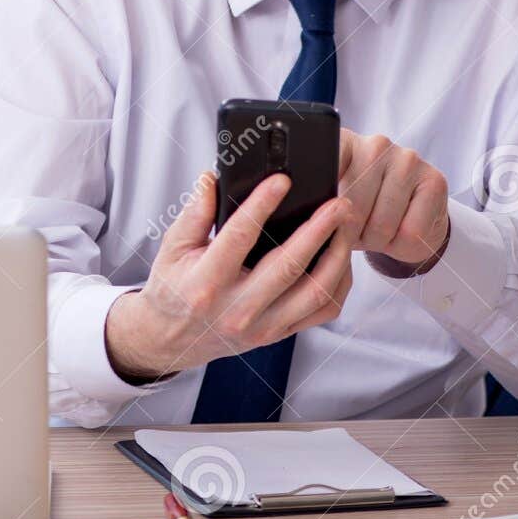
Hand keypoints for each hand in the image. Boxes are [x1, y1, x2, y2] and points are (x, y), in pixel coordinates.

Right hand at [104, 171, 355, 382]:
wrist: (172, 340)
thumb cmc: (172, 289)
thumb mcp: (172, 248)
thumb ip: (194, 213)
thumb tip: (213, 178)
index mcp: (206, 283)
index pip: (239, 237)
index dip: (262, 205)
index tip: (282, 181)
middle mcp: (238, 309)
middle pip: (289, 266)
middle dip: (319, 230)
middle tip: (338, 202)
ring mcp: (262, 326)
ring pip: (315, 292)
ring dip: (338, 256)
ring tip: (345, 226)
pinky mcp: (279, 334)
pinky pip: (322, 310)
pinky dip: (338, 283)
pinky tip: (340, 257)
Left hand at [334, 127, 450, 271]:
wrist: (410, 221)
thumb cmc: (365, 211)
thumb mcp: (336, 204)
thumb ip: (320, 203)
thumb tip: (309, 217)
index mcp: (344, 143)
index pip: (324, 167)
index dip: (321, 203)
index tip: (321, 216)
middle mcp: (375, 144)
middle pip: (352, 206)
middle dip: (350, 234)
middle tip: (355, 233)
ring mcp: (407, 159)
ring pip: (382, 223)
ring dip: (376, 241)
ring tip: (377, 233)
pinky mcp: (434, 180)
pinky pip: (410, 232)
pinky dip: (402, 245)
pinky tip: (400, 232)